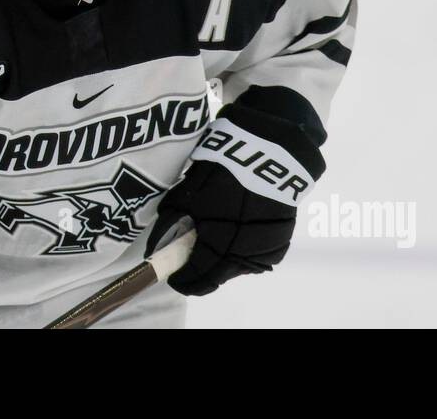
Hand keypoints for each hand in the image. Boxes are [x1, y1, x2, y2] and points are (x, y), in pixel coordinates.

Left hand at [145, 161, 296, 296]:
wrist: (267, 156)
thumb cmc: (220, 172)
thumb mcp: (187, 195)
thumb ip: (168, 225)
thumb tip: (155, 249)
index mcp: (218, 241)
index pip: (198, 275)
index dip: (183, 280)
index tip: (174, 278)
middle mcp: (243, 252)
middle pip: (218, 277)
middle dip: (201, 276)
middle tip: (192, 266)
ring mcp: (265, 249)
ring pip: (239, 270)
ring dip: (224, 265)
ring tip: (215, 249)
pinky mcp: (280, 243)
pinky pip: (258, 259)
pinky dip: (245, 255)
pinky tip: (237, 240)